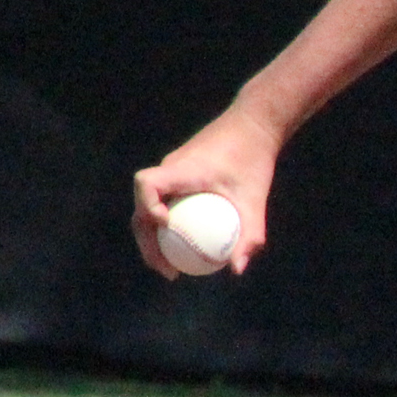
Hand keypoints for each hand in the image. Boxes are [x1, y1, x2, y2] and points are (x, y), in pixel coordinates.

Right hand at [131, 106, 281, 278]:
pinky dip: (168, 225)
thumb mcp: (256, 197)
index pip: (146, 183)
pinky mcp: (177, 175)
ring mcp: (171, 172)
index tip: (167, 226)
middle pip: (140, 206)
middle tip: (168, 271)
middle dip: (147, 242)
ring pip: (148, 207)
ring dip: (154, 238)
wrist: (254, 125)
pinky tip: (187, 248)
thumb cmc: (255, 158)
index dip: (147, 206)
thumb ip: (250, 233)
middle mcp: (169, 169)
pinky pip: (164, 202)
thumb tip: (237, 270)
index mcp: (181, 169)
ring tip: (173, 267)